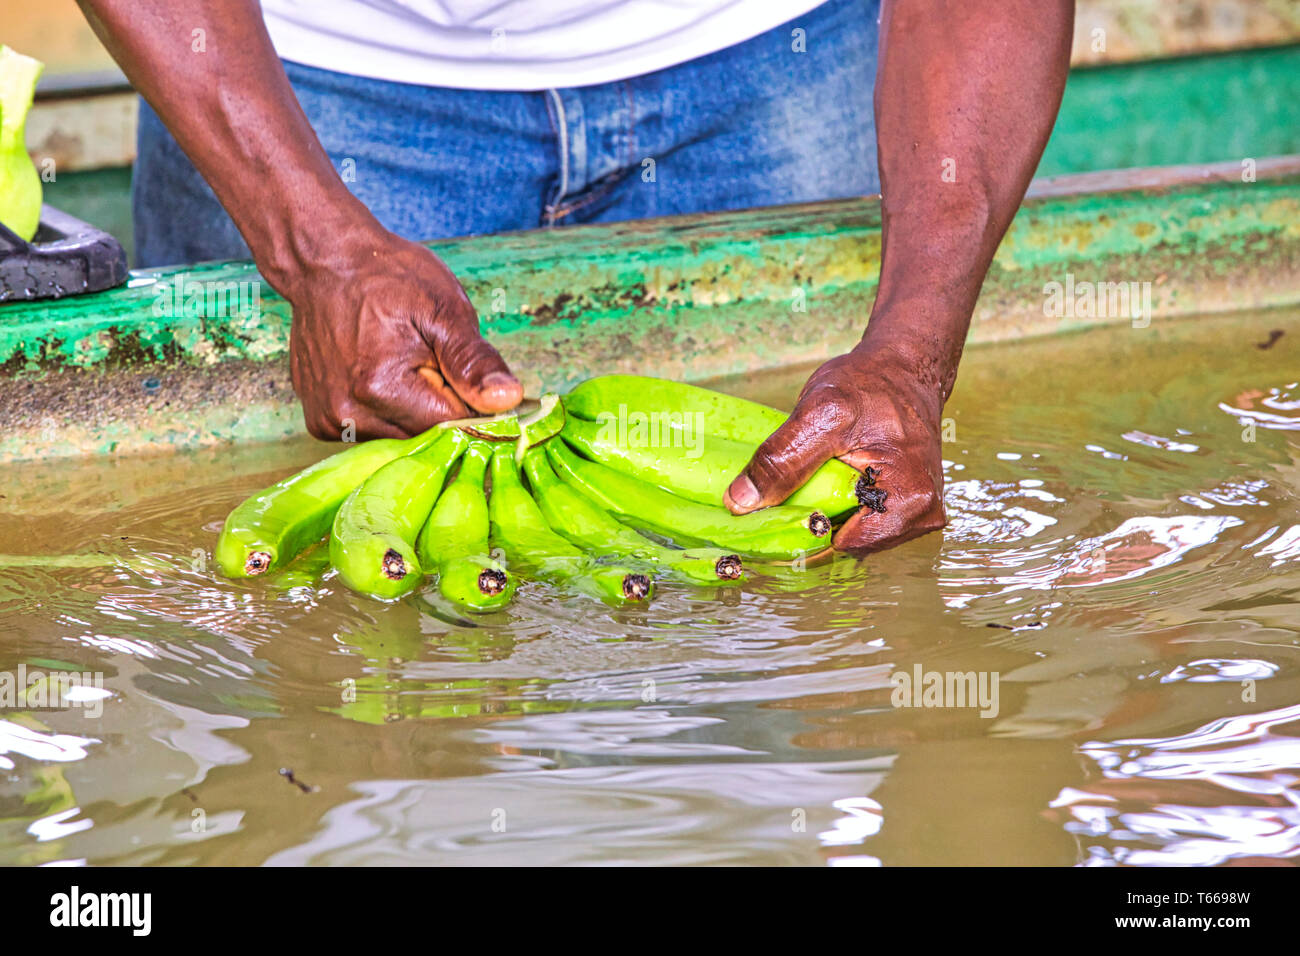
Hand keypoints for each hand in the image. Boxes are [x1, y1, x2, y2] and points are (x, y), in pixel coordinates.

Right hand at [284, 230, 521, 439]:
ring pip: (402, 435)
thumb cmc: (387, 277)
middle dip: (439, 401)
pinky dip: (387, 408)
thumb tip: (508, 400)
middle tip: (426, 354)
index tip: (459, 364)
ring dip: (413, 406)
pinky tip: (377, 370)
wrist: (324, 262)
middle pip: (427, 435)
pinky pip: (376, 429)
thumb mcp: (443, 308)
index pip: (455, 424)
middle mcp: (350, 416)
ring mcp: (330, 422)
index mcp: (381, 389)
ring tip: (398, 358)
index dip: (469, 398)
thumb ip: (475, 361)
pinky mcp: (321, 422)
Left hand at [723, 343, 946, 553]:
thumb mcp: (820, 414)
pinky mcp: (902, 507)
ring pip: (848, 535)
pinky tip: (821, 484)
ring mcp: (913, 514)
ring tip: (807, 482)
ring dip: (821, 514)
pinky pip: (857, 521)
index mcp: (908, 501)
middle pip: (845, 545)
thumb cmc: (870, 384)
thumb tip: (741, 502)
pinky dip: (833, 507)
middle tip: (786, 490)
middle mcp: (920, 516)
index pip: (839, 546)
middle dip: (810, 523)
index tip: (770, 513)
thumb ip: (783, 459)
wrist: (901, 367)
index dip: (799, 531)